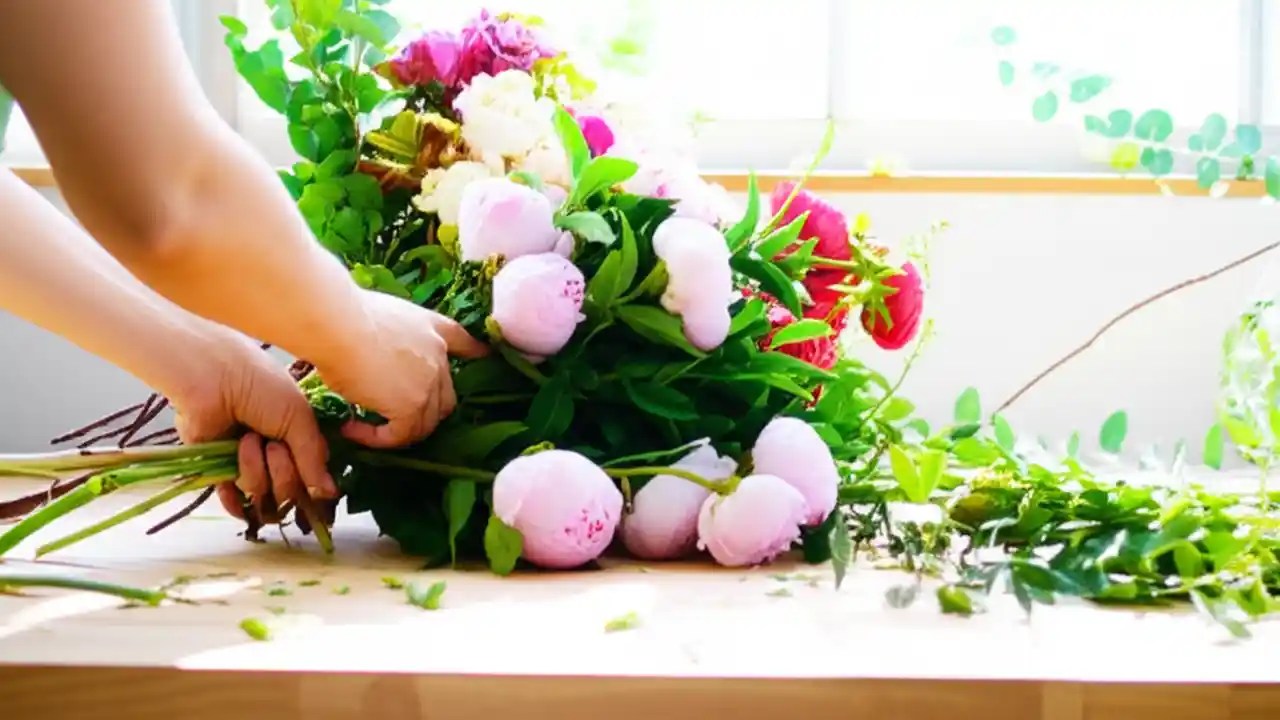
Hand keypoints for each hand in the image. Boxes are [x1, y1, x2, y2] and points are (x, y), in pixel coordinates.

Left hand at [169, 332, 336, 522]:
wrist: (213, 377)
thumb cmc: (261, 387)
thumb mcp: (299, 418)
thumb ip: (314, 458)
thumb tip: (330, 493)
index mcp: (299, 438)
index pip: (314, 475)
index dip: (314, 483)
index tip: (314, 485)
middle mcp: (276, 454)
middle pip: (291, 491)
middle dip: (285, 472)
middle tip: (274, 446)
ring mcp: (248, 464)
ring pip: (263, 493)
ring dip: (257, 468)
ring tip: (246, 439)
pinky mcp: (219, 471)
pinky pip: (233, 501)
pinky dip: (236, 502)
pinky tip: (239, 496)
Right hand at [316, 290, 488, 447]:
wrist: (338, 323)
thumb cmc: (347, 315)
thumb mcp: (381, 318)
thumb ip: (392, 340)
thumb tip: (372, 358)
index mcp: (433, 328)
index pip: (463, 342)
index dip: (474, 352)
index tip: (484, 356)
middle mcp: (439, 356)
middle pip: (444, 397)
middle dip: (422, 411)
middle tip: (390, 414)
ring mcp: (429, 383)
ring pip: (426, 422)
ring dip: (398, 430)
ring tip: (365, 428)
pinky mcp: (411, 407)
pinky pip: (400, 435)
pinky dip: (377, 439)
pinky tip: (352, 429)